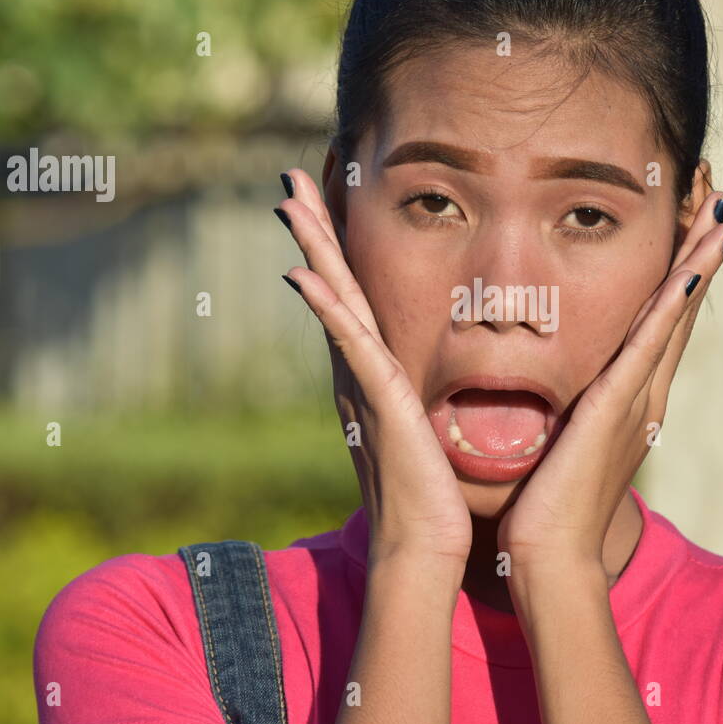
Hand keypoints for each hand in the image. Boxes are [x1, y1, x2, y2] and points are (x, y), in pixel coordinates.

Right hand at [274, 168, 472, 569]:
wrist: (424, 545)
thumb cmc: (432, 494)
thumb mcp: (425, 431)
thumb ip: (418, 399)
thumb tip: (426, 381)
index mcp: (375, 374)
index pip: (353, 296)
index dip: (338, 247)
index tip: (330, 197)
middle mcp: (359, 372)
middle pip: (333, 285)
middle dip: (314, 230)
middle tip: (291, 178)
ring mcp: (363, 384)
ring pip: (334, 300)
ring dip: (313, 248)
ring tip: (289, 198)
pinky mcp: (378, 402)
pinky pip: (349, 344)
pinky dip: (326, 307)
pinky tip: (303, 271)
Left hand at [496, 188, 722, 571]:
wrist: (550, 555)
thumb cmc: (545, 507)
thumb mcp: (559, 441)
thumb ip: (562, 410)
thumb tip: (547, 388)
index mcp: (628, 397)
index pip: (659, 317)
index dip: (678, 266)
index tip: (688, 219)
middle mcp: (644, 392)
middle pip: (678, 303)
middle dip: (698, 245)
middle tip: (716, 193)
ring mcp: (636, 398)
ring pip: (674, 313)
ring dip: (698, 258)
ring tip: (719, 208)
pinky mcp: (617, 407)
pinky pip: (650, 344)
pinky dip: (673, 304)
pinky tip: (691, 266)